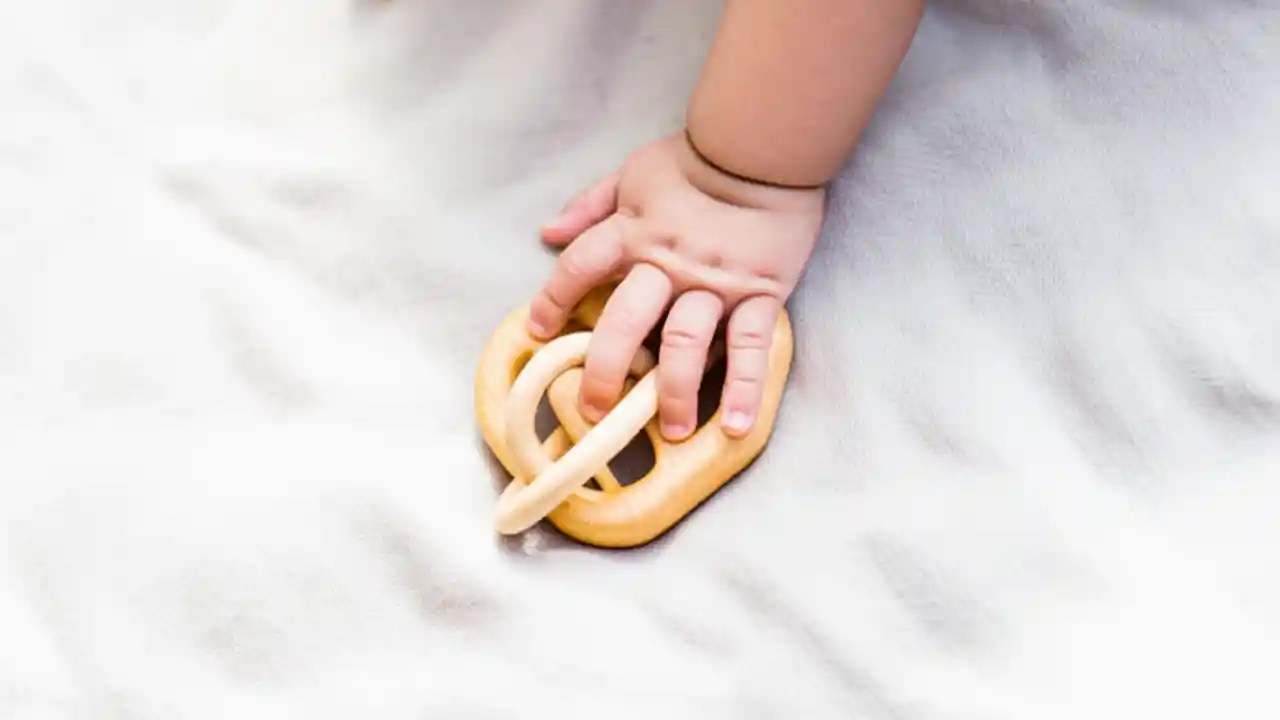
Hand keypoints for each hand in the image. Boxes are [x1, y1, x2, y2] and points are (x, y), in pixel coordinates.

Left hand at [528, 131, 823, 440]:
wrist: (765, 146)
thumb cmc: (697, 159)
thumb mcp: (635, 172)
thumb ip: (591, 204)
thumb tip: (548, 232)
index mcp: (633, 231)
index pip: (579, 266)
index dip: (553, 299)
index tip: (537, 332)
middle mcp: (667, 263)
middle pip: (625, 321)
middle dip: (606, 369)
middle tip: (596, 411)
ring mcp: (714, 282)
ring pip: (685, 341)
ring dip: (674, 391)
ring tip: (670, 432)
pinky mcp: (760, 292)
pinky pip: (750, 346)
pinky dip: (744, 387)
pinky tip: (736, 426)